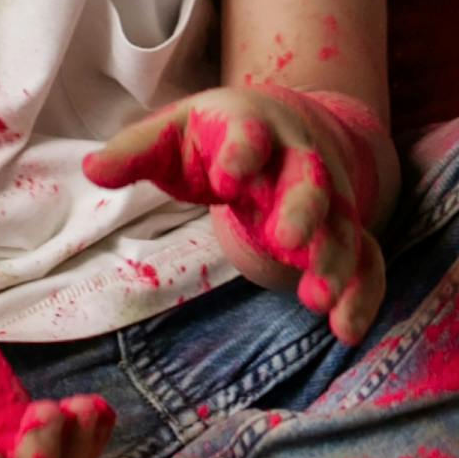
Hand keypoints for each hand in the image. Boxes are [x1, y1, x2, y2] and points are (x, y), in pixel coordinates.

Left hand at [84, 86, 389, 348]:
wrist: (287, 126)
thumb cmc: (217, 137)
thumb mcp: (174, 133)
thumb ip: (136, 151)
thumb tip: (92, 170)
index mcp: (252, 126)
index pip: (248, 134)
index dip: (241, 151)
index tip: (229, 176)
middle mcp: (298, 159)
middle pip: (309, 181)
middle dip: (302, 211)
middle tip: (288, 245)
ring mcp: (328, 196)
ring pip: (342, 225)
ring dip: (335, 260)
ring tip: (318, 298)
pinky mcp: (344, 230)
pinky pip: (366, 259)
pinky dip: (363, 293)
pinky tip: (347, 331)